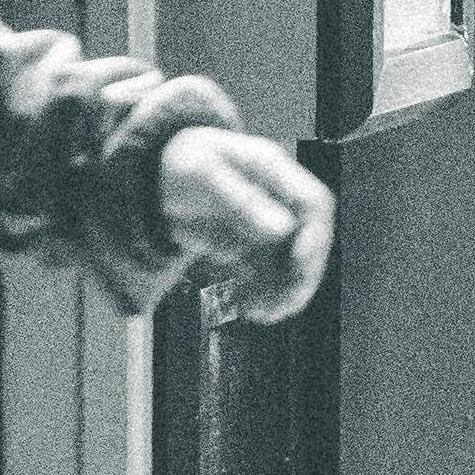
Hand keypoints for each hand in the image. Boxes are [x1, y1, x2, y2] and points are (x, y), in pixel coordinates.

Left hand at [158, 125, 332, 324]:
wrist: (159, 175)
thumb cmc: (183, 161)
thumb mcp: (203, 174)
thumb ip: (242, 200)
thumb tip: (283, 229)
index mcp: (273, 170)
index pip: (315, 203)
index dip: (315, 235)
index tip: (300, 264)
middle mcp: (278, 200)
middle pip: (309, 241)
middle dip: (300, 276)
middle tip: (283, 304)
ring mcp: (267, 224)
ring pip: (289, 265)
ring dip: (281, 293)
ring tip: (260, 313)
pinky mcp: (252, 247)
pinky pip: (265, 276)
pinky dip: (260, 294)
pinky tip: (246, 307)